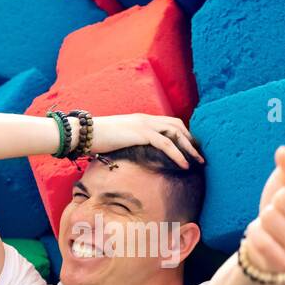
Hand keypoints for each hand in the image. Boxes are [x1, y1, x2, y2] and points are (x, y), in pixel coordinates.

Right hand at [87, 113, 203, 168]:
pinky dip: (178, 155)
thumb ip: (130, 144)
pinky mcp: (141, 133)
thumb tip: (135, 156)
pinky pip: (166, 144)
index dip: (183, 136)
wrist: (83, 133)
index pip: (169, 123)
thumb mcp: (118, 141)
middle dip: (191, 141)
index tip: (191, 150)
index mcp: (141, 120)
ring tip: (198, 162)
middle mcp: (146, 119)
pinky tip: (184, 165)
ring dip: (190, 148)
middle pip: (177, 126)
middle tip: (201, 156)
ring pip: (176, 133)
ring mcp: (144, 124)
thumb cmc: (96, 140)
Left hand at [244, 146, 284, 274]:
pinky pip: (260, 238)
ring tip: (272, 225)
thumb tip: (283, 151)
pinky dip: (255, 233)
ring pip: (270, 218)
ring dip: (264, 218)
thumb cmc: (284, 209)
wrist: (271, 242)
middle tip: (280, 212)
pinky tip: (264, 236)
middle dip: (275, 201)